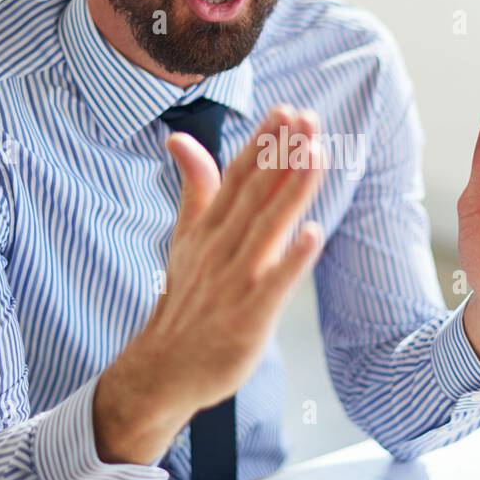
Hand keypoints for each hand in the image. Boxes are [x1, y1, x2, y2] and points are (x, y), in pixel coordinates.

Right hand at [94, 104, 323, 464]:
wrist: (163, 368)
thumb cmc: (184, 301)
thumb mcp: (184, 238)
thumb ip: (193, 187)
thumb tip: (178, 137)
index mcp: (207, 229)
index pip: (237, 177)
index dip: (262, 143)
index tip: (286, 111)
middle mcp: (220, 249)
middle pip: (254, 194)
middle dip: (282, 154)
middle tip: (308, 119)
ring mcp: (234, 282)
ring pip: (267, 228)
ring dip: (292, 191)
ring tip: (316, 154)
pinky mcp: (248, 317)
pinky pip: (274, 284)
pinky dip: (293, 259)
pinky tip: (313, 233)